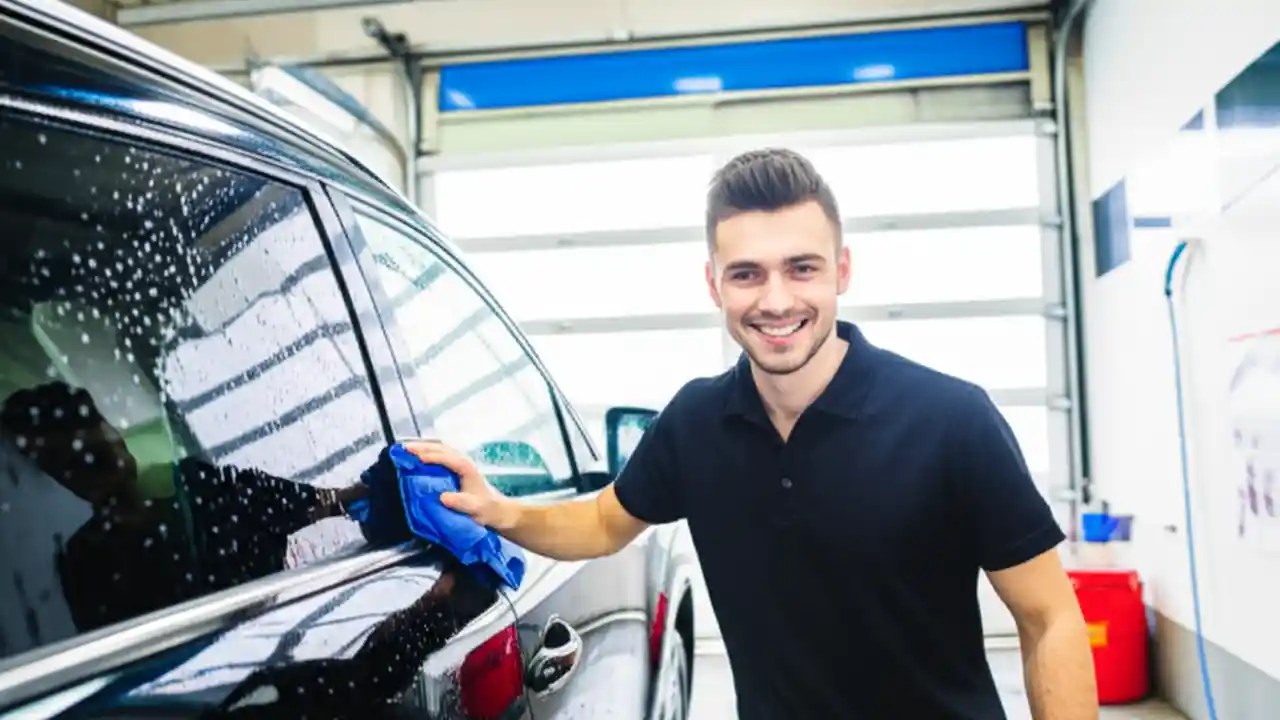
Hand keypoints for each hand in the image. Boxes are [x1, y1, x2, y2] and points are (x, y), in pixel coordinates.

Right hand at [400, 440, 517, 530]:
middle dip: (422, 446)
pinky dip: (428, 453)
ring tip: (406, 450)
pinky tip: (418, 458)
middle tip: (404, 449)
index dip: (431, 456)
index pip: (446, 457)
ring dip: (424, 447)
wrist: (499, 512)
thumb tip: (443, 497)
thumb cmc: (488, 510)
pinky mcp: (457, 469)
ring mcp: (460, 464)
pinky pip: (440, 456)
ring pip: (440, 449)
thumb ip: (461, 503)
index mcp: (466, 468)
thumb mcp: (476, 509)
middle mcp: (463, 462)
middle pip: (441, 448)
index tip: (416, 458)